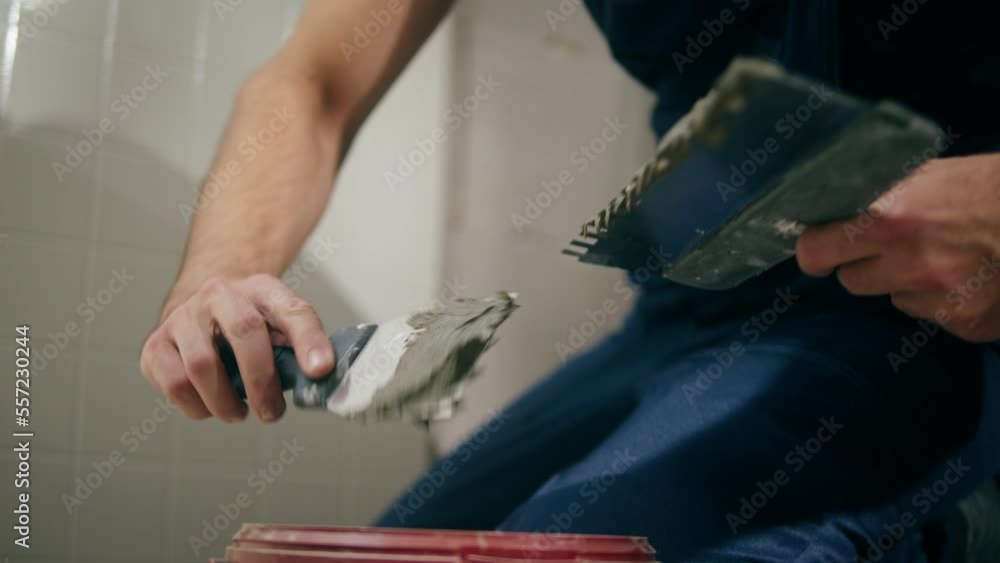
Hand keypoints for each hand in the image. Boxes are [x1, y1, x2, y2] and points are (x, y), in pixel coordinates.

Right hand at [140, 274, 334, 421]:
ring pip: (202, 364)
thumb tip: (321, 377)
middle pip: (245, 331)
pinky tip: (209, 406)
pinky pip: (173, 382)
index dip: (309, 340)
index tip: (319, 370)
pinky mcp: (156, 342)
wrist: (204, 308)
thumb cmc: (250, 324)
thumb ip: (304, 348)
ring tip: (239, 412)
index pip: (292, 310)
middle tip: (272, 411)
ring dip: (225, 401)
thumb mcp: (282, 325)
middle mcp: (220, 294)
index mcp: (262, 289)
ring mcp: (184, 316)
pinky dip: (195, 406)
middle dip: (262, 381)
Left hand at [796, 154, 999, 341]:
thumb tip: (829, 214)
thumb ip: (877, 199)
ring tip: (943, 253)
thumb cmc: (987, 187)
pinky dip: (943, 299)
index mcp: (890, 218)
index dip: (818, 248)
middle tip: (895, 243)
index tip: (821, 245)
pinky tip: (969, 275)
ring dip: (906, 281)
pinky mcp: (966, 323)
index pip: (815, 252)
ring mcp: (941, 298)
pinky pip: (931, 315)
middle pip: (851, 280)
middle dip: (865, 264)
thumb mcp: (927, 176)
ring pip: (893, 298)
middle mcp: (910, 263)